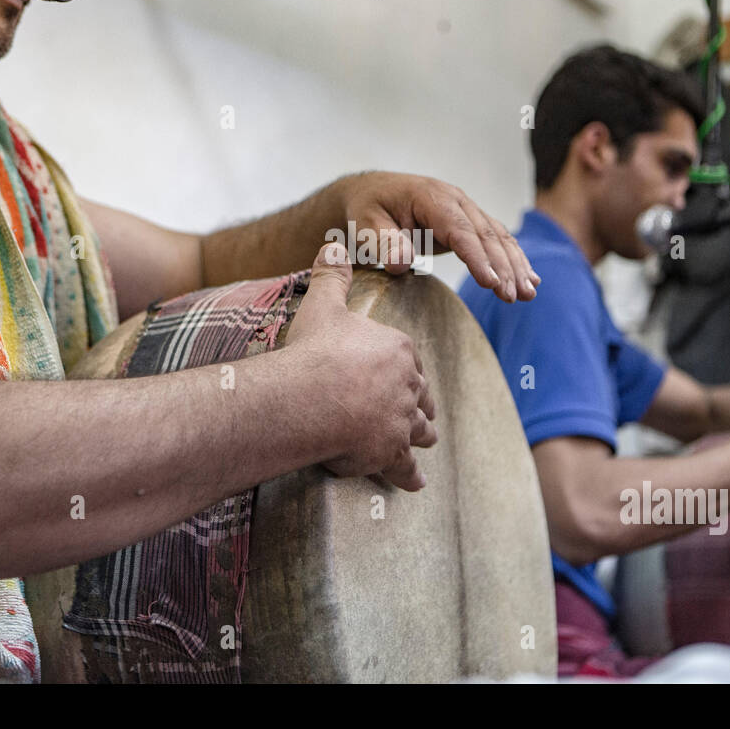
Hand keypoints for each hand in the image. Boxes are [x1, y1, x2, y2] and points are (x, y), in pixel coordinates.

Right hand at [284, 243, 436, 491]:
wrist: (307, 396)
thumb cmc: (314, 350)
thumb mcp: (323, 305)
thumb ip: (330, 276)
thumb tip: (332, 244)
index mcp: (398, 349)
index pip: (410, 359)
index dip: (406, 368)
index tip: (403, 374)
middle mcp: (407, 385)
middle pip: (420, 395)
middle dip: (419, 402)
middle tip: (418, 410)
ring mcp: (401, 420)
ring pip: (419, 430)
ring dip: (421, 434)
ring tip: (422, 441)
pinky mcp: (390, 451)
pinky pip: (405, 467)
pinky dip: (410, 476)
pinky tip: (416, 484)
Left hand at [334, 172, 539, 302]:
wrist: (371, 193)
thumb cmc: (367, 210)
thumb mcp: (365, 226)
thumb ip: (383, 244)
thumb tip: (402, 264)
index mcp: (431, 197)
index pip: (460, 229)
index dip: (477, 257)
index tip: (491, 283)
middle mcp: (455, 200)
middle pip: (486, 234)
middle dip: (504, 267)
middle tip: (515, 297)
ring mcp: (464, 209)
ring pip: (498, 237)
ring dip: (515, 265)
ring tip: (528, 294)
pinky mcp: (468, 222)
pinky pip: (496, 240)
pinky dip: (513, 259)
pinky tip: (529, 279)